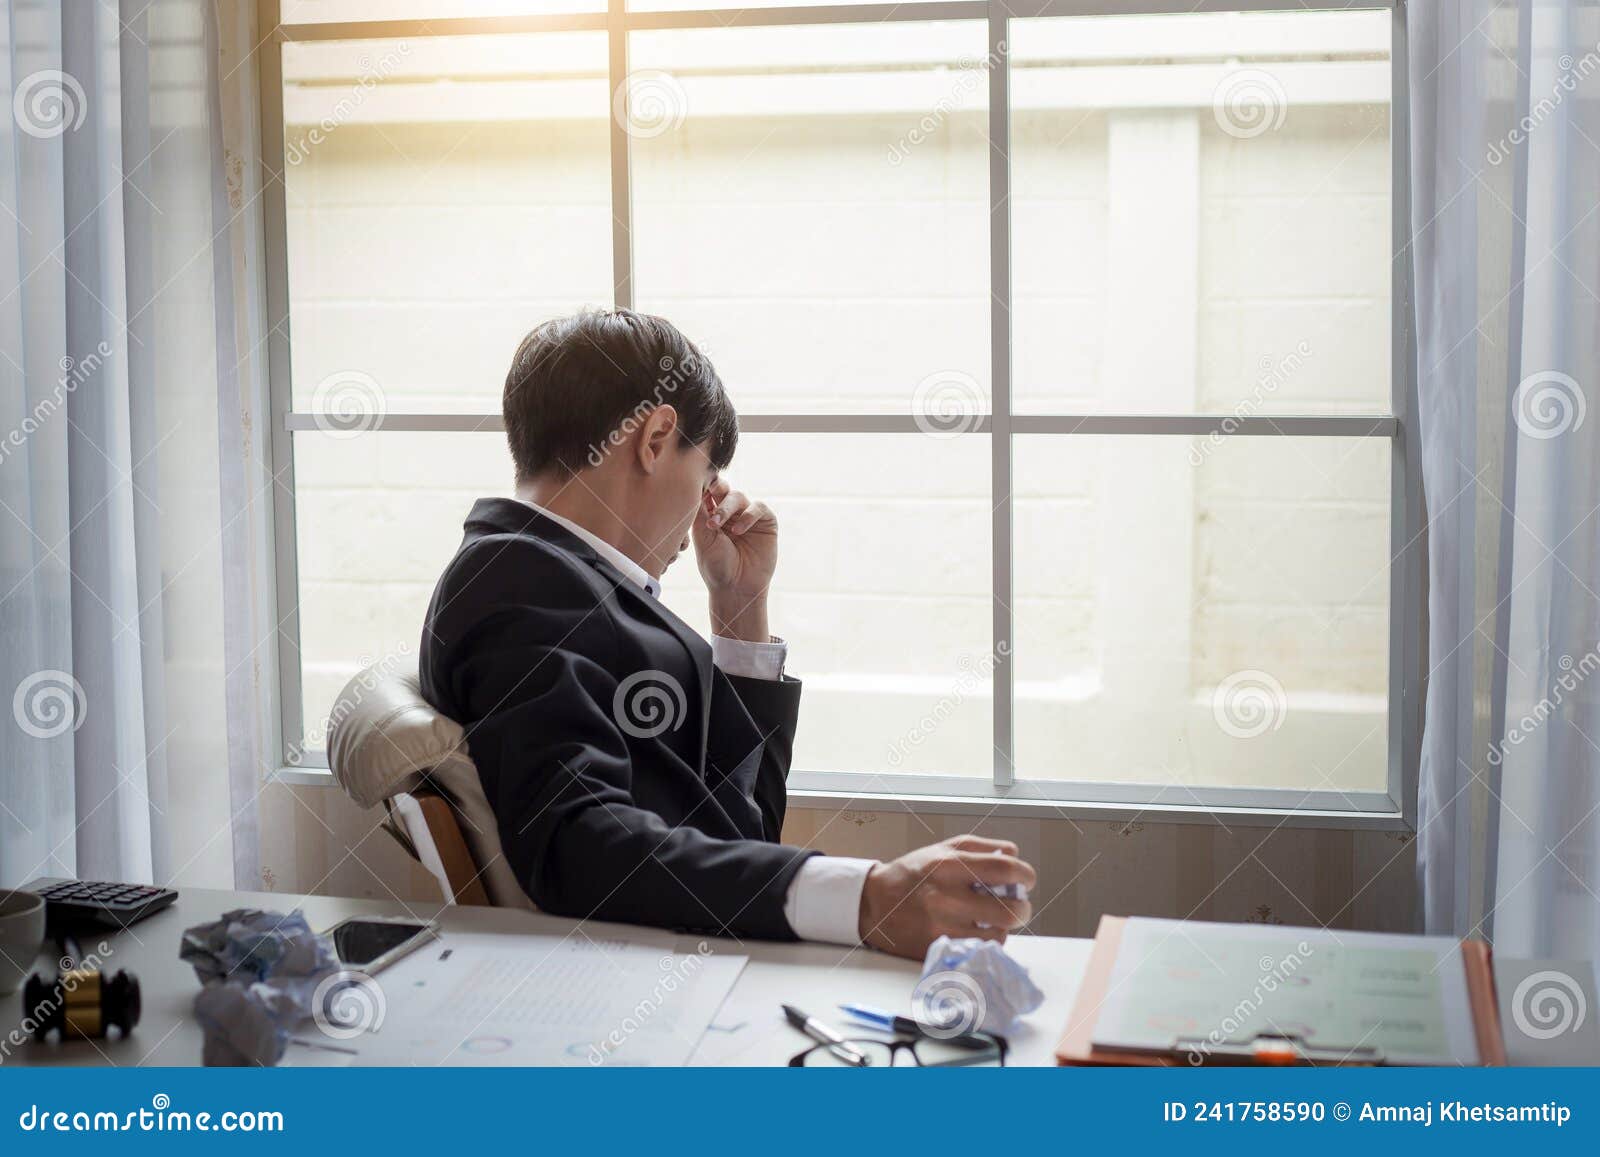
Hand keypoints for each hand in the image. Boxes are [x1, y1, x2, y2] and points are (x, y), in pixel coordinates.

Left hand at [693, 478, 777, 641]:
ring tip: (716, 524)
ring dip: (727, 507)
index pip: (708, 492)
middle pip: (723, 489)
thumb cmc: (716, 565)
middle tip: (707, 496)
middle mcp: (730, 512)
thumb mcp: (703, 537)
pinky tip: (737, 531)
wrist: (736, 587)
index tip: (696, 486)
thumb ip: (700, 512)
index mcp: (711, 514)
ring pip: (738, 497)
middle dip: (715, 489)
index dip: (703, 486)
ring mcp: (747, 516)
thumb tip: (697, 486)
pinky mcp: (766, 522)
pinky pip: (758, 508)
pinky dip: (748, 516)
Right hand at [857, 835, 1035, 959]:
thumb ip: (981, 847)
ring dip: (1004, 927)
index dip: (1025, 875)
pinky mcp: (938, 948)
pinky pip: (979, 949)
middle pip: (1009, 910)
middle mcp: (946, 896)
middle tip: (1019, 906)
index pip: (1005, 868)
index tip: (1027, 880)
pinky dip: (985, 941)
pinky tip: (978, 931)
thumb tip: (1015, 855)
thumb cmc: (913, 874)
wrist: (874, 903)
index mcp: (949, 864)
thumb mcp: (942, 849)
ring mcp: (942, 926)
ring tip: (994, 919)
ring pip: (998, 934)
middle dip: (1023, 909)